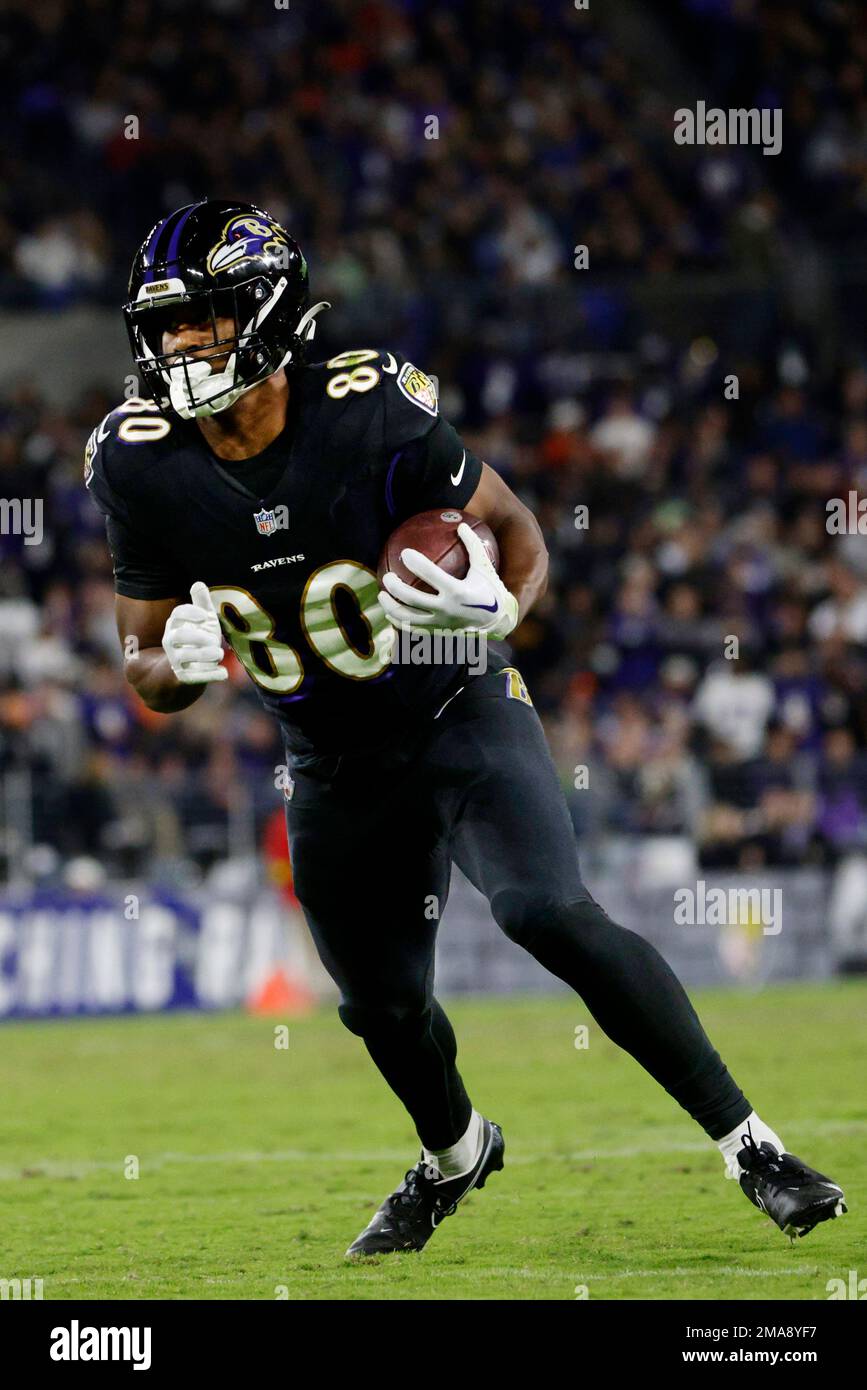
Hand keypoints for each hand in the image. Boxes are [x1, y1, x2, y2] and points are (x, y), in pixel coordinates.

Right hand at [161, 582, 227, 684]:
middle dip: (197, 637)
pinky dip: (209, 675)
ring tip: (219, 654)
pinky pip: (193, 677)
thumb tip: (198, 583)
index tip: (205, 616)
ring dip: (203, 656)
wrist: (188, 669)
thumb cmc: (198, 638)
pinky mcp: (184, 677)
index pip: (177, 615)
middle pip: (177, 637)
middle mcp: (171, 642)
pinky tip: (224, 673)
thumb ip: (201, 604)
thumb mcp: (203, 621)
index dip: (190, 613)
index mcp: (176, 625)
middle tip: (215, 640)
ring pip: (183, 658)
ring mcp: (176, 660)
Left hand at [377, 522, 518, 638]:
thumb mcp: (484, 567)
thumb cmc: (489, 589)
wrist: (497, 621)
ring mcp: (441, 622)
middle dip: (395, 586)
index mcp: (458, 591)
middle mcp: (447, 609)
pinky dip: (398, 621)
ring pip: (408, 617)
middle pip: (412, 598)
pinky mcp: (437, 631)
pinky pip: (412, 628)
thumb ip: (473, 545)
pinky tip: (390, 612)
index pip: (431, 575)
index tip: (404, 553)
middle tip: (388, 576)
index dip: (416, 563)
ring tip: (382, 594)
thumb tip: (461, 524)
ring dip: (390, 606)